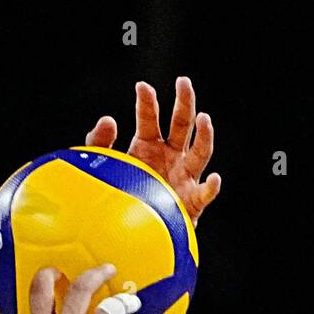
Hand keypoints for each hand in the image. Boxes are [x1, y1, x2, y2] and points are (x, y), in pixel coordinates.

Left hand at [86, 77, 220, 225]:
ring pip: (200, 152)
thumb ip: (99, 143)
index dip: (147, 102)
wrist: (128, 230)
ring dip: (204, 135)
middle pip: (181, 125)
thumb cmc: (119, 195)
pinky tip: (213, 179)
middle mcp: (170, 156)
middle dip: (184, 102)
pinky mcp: (191, 201)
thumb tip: (108, 119)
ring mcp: (183, 176)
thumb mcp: (104, 165)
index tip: (142, 87)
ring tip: (203, 119)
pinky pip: (204, 194)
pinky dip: (211, 187)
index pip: (149, 118)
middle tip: (183, 82)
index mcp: (147, 145)